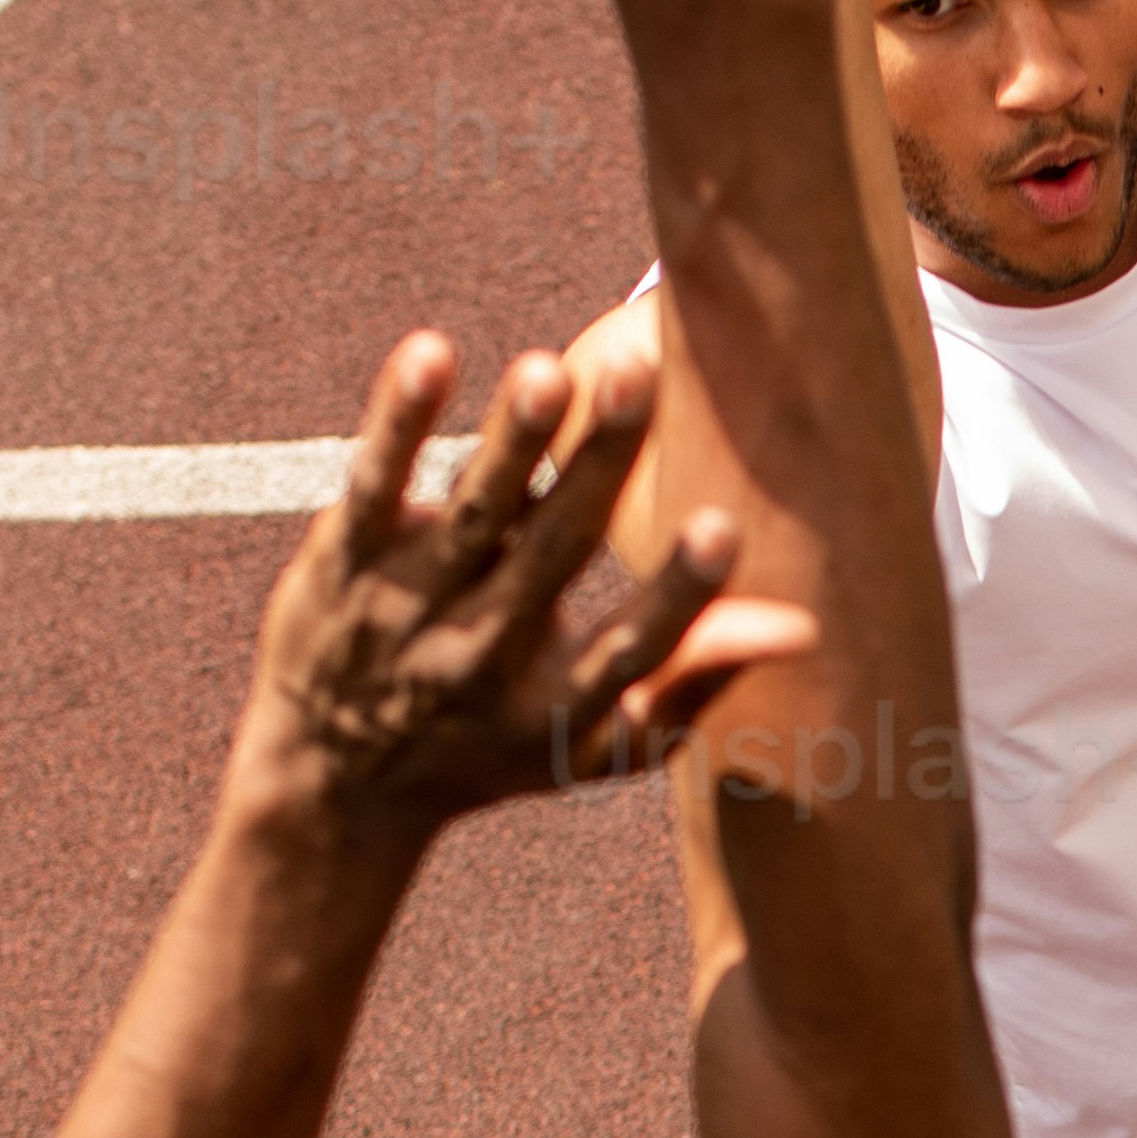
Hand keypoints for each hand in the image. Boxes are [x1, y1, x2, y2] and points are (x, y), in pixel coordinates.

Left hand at [232, 334, 794, 851]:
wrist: (333, 784)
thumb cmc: (492, 749)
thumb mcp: (594, 743)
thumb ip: (693, 680)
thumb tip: (803, 626)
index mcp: (556, 706)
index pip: (630, 649)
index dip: (678, 593)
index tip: (725, 529)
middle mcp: (483, 656)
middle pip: (553, 554)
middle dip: (598, 463)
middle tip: (639, 371)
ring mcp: (409, 605)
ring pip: (473, 514)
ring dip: (511, 439)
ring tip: (546, 367)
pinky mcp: (346, 558)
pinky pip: (376, 482)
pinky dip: (400, 420)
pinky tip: (430, 353)